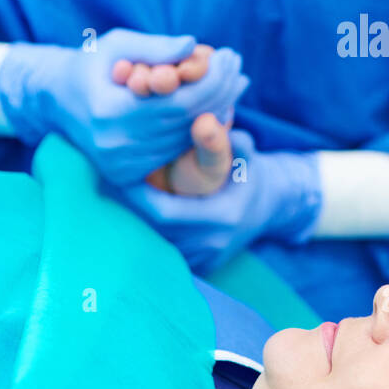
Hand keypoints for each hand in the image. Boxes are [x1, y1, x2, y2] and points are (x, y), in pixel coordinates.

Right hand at [0, 29, 247, 185]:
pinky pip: (172, 150)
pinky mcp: (126, 174)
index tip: (230, 55)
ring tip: (235, 81)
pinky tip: (215, 104)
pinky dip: (195, 127)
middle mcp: (115, 145)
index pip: (178, 101)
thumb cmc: (90, 64)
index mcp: (110, 112)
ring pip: (183, 138)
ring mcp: (121, 165)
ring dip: (215, 109)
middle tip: (239, 66)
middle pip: (185, 122)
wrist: (56, 100)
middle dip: (219, 92)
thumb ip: (155, 46)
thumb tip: (193, 45)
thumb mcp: (117, 44)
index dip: (211, 80)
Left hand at [117, 129, 322, 272]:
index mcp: (222, 218)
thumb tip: (207, 121)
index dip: (139, 197)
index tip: (124, 177)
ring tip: (125, 195)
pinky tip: (147, 213)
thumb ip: (232, 143)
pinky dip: (156, 232)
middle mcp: (212, 244)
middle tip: (117, 183)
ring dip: (142, 221)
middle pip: (156, 229)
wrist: (271, 211)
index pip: (165, 213)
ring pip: (159, 241)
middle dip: (135, 207)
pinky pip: (170, 251)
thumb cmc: (252, 178)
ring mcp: (206, 260)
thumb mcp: (247, 158)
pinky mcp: (203, 267)